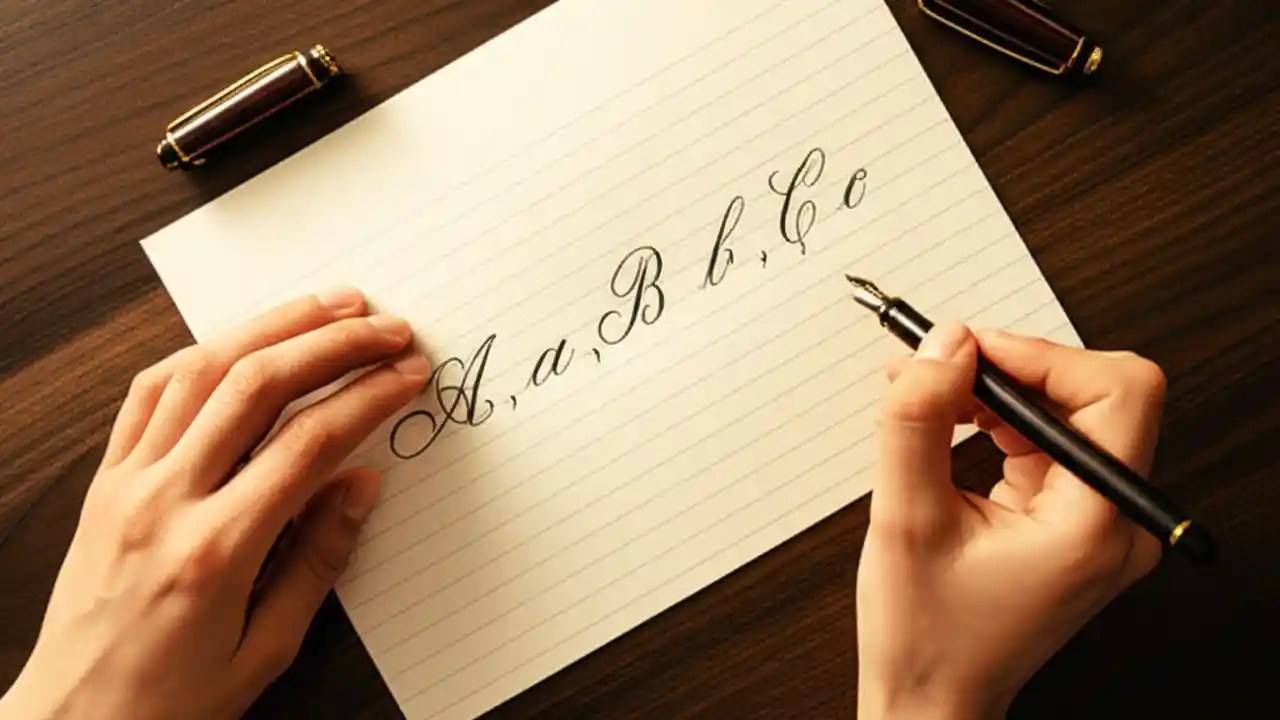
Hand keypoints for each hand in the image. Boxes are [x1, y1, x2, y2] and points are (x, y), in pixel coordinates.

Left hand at [0, 289, 428, 719]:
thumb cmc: (171, 702)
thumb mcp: (266, 649)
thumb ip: (318, 560)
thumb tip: (361, 483)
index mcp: (216, 550)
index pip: (309, 443)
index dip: (368, 397)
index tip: (409, 374)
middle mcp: (165, 501)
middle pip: (258, 386)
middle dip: (332, 342)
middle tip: (386, 325)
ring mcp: (127, 483)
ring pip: (200, 370)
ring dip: (270, 326)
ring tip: (327, 304)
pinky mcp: (104, 482)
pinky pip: (147, 394)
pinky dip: (198, 352)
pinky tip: (239, 339)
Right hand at [856, 324, 1165, 718]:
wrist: (931, 698)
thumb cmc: (926, 635)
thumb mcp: (905, 519)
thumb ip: (918, 422)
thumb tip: (943, 346)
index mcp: (1096, 525)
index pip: (1118, 393)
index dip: (1043, 356)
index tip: (971, 353)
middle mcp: (1116, 520)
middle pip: (1096, 393)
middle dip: (1011, 368)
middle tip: (939, 367)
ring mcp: (1099, 520)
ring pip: (1068, 409)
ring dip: (997, 391)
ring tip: (926, 394)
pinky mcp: (1072, 518)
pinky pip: (1047, 439)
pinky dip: (995, 419)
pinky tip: (945, 422)